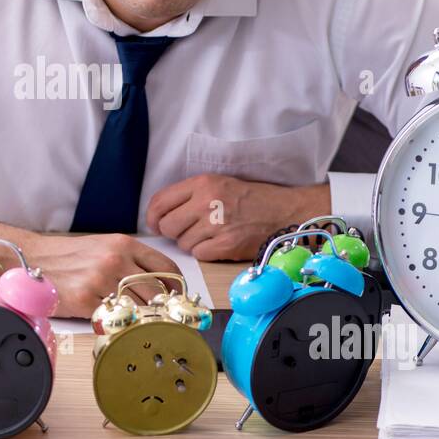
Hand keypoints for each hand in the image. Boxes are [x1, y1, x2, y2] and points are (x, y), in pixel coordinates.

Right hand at [0, 221, 177, 318]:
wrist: (32, 258)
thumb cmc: (68, 255)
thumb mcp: (103, 246)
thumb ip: (130, 260)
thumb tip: (156, 284)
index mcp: (124, 244)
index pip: (165, 268)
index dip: (176, 288)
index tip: (178, 299)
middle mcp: (116, 260)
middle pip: (155, 292)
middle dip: (161, 308)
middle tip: (163, 319)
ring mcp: (101, 280)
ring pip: (137, 307)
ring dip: (141, 318)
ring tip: (139, 323)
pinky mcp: (86, 300)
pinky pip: (113, 318)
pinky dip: (118, 324)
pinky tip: (116, 324)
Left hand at [144, 174, 330, 261]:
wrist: (285, 212)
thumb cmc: (251, 199)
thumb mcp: (219, 184)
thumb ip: (190, 195)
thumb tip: (159, 214)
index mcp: (202, 183)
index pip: (159, 202)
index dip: (153, 216)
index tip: (156, 223)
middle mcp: (207, 202)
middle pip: (167, 225)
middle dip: (173, 232)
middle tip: (188, 230)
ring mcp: (216, 224)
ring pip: (182, 243)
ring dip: (192, 243)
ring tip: (211, 235)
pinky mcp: (226, 244)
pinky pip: (199, 254)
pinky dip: (206, 253)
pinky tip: (219, 244)